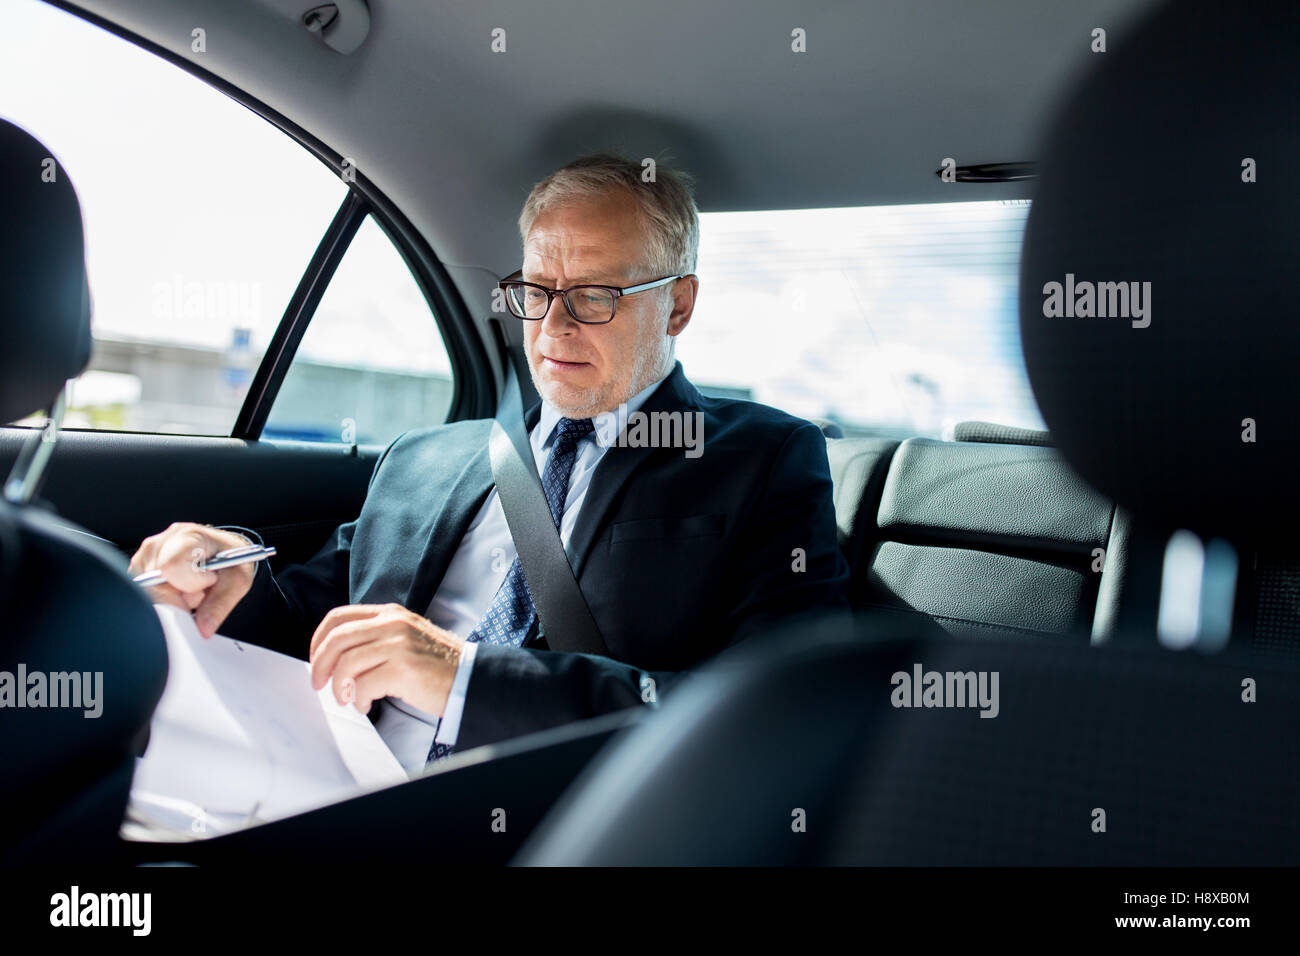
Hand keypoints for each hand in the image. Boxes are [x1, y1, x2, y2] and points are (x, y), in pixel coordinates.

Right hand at [127, 522, 256, 637]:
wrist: (225, 553)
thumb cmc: (231, 561)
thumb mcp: (237, 581)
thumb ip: (219, 605)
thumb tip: (202, 628)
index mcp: (188, 536)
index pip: (171, 566)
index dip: (190, 584)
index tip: (209, 582)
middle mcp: (162, 541)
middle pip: (155, 583)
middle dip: (179, 597)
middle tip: (200, 591)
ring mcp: (147, 555)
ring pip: (148, 591)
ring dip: (171, 598)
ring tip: (190, 588)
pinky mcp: (139, 568)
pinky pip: (145, 593)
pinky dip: (163, 597)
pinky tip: (178, 589)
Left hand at [308, 603, 464, 716]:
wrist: (469, 677)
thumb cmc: (436, 665)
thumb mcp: (405, 638)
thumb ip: (375, 638)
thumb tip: (336, 658)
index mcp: (390, 614)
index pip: (339, 617)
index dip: (319, 640)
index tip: (316, 660)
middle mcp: (392, 623)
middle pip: (337, 639)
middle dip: (320, 665)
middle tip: (319, 684)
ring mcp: (398, 644)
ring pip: (346, 663)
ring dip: (339, 687)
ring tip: (347, 699)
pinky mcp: (403, 668)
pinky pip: (363, 685)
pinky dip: (358, 699)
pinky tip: (366, 705)